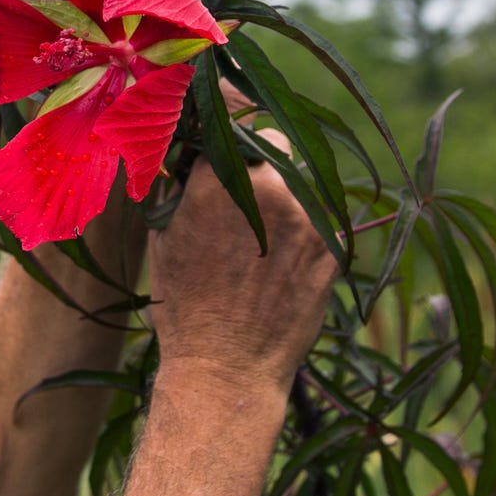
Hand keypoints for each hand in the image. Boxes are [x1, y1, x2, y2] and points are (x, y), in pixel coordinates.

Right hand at [147, 156, 334, 409]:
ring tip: (266, 241)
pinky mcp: (333, 247)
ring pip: (303, 182)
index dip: (229, 142)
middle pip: (274, 144)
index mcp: (219, 180)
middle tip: (250, 198)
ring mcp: (307, 217)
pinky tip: (285, 264)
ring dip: (287, 198)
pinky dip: (307, 233)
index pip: (232, 128)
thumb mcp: (163, 237)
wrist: (227, 368)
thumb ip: (181, 187)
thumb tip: (193, 155)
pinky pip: (322, 220)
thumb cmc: (185, 306)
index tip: (226, 157)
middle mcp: (269, 188)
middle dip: (262, 164)